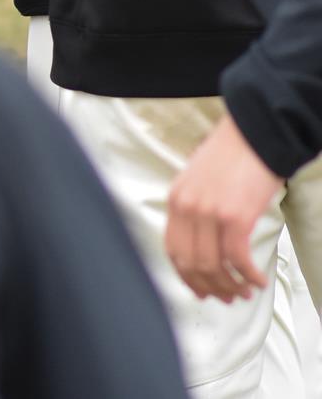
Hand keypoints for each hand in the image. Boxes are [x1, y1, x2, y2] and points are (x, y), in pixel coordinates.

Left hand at [167, 115, 281, 301]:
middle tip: (228, 299)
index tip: (201, 291)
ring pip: (214, 266)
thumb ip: (197, 208)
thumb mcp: (200, 180)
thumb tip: (205, 242)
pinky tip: (259, 281)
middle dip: (210, 287)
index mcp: (176, 199)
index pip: (172, 250)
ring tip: (245, 293)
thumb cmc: (233, 156)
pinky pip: (238, 259)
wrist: (254, 132)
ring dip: (231, 286)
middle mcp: (187, 208)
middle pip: (192, 263)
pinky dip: (249, 276)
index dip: (186, 277)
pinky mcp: (235, 217)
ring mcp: (209, 213)